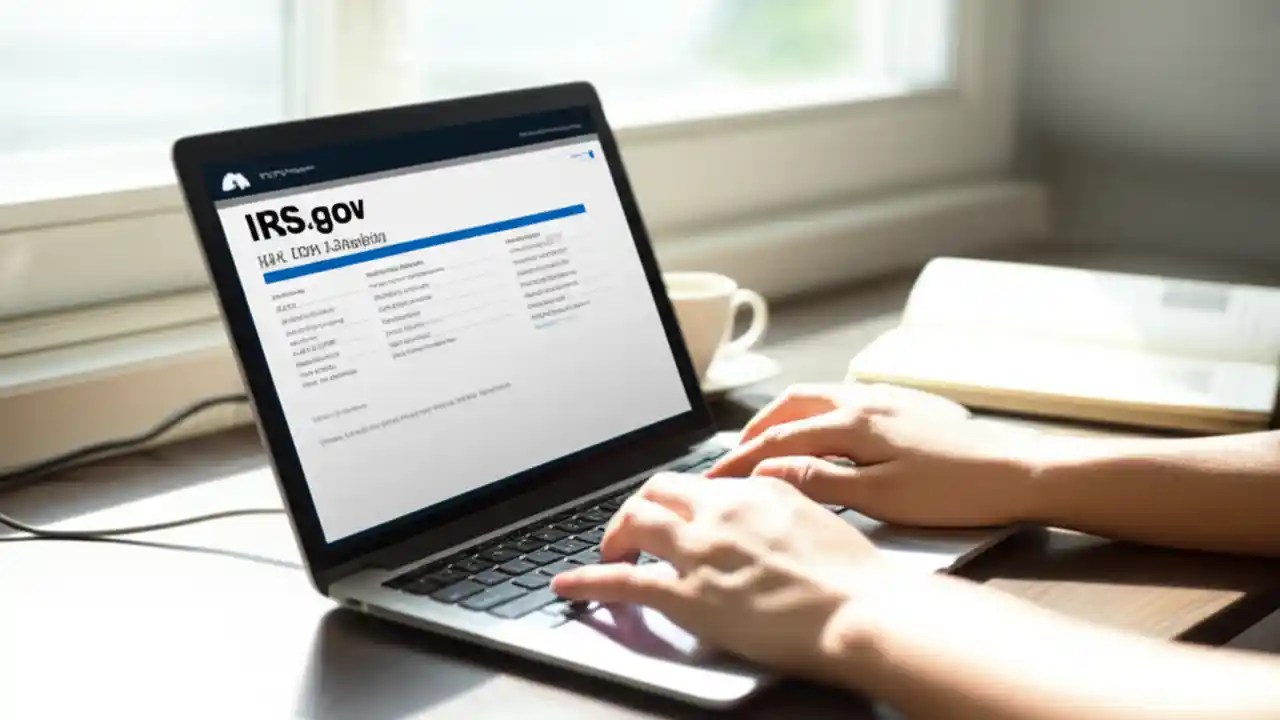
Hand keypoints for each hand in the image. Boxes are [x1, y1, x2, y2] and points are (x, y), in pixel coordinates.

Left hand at [551, 472, 890, 676]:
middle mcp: (719, 510)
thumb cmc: (854, 577)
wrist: (859, 610)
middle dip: (639, 507)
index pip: (699, 481)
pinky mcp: (687, 594)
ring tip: (608, 550)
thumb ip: (782, 506)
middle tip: (633, 528)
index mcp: (754, 489)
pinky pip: (623, 582)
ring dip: (614, 535)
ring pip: (635, 522)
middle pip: (657, 491)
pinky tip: (569, 585)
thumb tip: (767, 506)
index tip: (673, 508)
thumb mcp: (819, 518)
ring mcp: (698, 551)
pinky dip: (587, 582)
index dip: (678, 496)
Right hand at [707, 383, 1044, 526]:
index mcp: (854, 422)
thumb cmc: (956, 491)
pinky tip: (821, 434)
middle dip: (754, 428)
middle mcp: (864, 401)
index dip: (740, 459)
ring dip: (783, 417)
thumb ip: (820, 479)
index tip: (713, 479)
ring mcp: (887, 400)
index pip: (779, 438)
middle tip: (731, 456)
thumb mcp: (881, 496)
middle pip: (791, 404)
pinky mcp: (906, 407)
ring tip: (766, 442)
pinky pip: (842, 401)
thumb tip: (769, 467)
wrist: (1021, 473)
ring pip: (817, 397)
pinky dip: (814, 414)